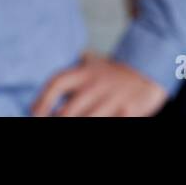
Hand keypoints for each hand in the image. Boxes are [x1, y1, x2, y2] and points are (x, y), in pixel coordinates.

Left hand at [30, 51, 167, 116]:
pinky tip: (99, 123)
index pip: (56, 83)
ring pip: (85, 121)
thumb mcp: (98, 63)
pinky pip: (107, 124)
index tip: (34, 113)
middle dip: (56, 121)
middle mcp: (96, 85)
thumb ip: (81, 65)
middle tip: (53, 123)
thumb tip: (73, 58)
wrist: (151, 72)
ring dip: (76, 125)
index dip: (41, 100)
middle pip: (66, 112)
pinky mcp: (127, 112)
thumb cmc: (117, 73)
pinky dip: (99, 126)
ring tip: (77, 122)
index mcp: (85, 72)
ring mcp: (112, 99)